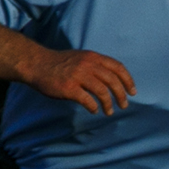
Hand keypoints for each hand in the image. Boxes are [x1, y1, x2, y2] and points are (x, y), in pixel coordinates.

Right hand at [20, 47, 135, 115]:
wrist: (36, 64)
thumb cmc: (60, 64)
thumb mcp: (81, 58)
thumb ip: (97, 66)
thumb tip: (114, 81)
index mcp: (93, 57)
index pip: (118, 67)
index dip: (128, 80)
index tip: (132, 92)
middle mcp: (88, 65)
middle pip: (113, 81)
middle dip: (121, 95)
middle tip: (124, 105)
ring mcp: (78, 76)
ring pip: (102, 92)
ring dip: (108, 104)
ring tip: (109, 112)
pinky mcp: (69, 88)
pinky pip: (87, 100)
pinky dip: (94, 107)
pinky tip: (94, 110)